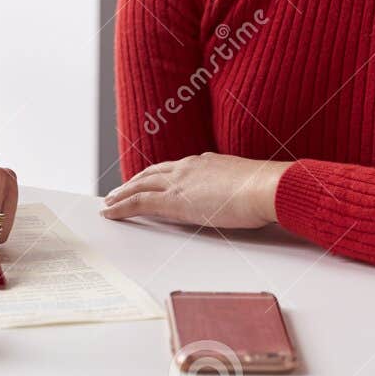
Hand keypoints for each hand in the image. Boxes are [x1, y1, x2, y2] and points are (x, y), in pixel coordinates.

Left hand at [101, 153, 288, 228]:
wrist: (265, 187)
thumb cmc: (265, 190)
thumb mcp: (247, 187)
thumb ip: (235, 190)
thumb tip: (239, 199)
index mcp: (206, 163)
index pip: (175, 168)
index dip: (158, 175)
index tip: (150, 180)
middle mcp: (188, 167)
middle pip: (152, 173)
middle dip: (134, 181)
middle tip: (119, 190)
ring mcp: (178, 181)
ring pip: (139, 185)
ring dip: (121, 193)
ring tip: (109, 201)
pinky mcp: (172, 200)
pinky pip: (138, 202)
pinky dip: (121, 206)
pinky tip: (110, 212)